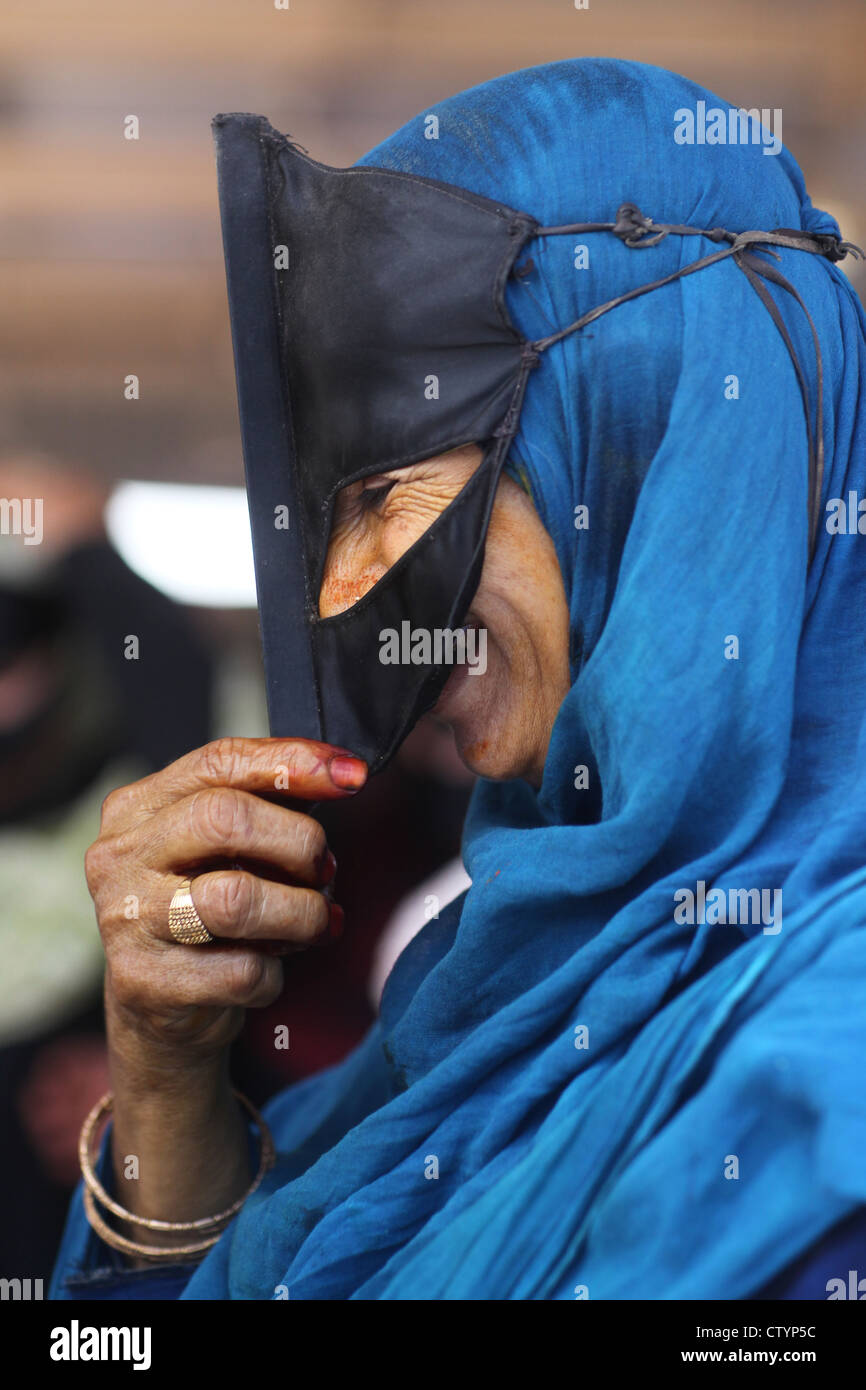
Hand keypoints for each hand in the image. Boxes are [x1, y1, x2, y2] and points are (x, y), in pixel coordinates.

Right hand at [84, 737, 366, 1073]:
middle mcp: (120, 856)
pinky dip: (276, 971)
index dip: (292, 763)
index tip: (350, 776)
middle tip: (326, 871)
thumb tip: (342, 775)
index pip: (220, 762)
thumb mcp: (222, 849)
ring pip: (237, 899)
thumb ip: (269, 807)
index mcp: (137, 808)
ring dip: (302, 912)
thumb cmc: (203, 913)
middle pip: (225, 819)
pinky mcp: (147, 983)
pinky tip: (269, 969)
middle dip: (299, 842)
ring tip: (317, 922)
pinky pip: (242, 969)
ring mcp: (127, 920)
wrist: (159, 1011)